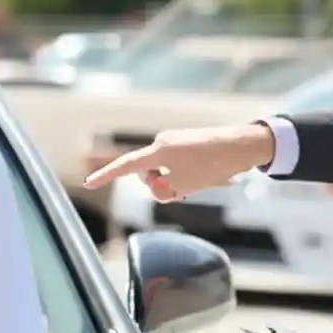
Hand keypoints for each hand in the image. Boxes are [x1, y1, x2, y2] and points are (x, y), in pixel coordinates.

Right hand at [81, 123, 275, 200]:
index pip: (126, 166)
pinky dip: (186, 177)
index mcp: (158, 150)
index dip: (106, 176)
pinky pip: (178, 167)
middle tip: (187, 189)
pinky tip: (208, 175)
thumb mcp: (183, 186)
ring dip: (177, 183)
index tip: (89, 183)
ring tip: (202, 179)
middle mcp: (164, 142)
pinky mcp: (188, 144)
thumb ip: (162, 190)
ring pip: (166, 172)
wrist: (243, 146)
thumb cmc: (213, 165)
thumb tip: (159, 184)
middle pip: (149, 174)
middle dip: (161, 186)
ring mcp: (176, 142)